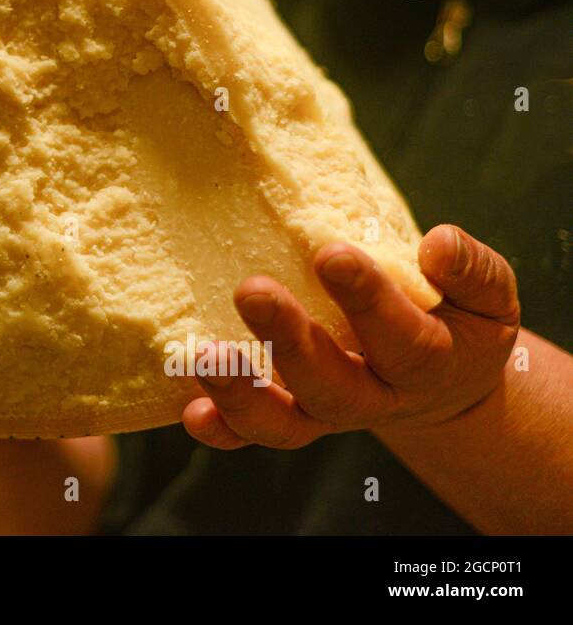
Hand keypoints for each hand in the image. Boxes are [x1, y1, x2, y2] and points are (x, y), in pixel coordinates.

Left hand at [184, 224, 520, 449]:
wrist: (442, 383)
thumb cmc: (456, 318)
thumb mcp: (486, 295)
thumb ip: (470, 271)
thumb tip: (437, 244)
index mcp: (428, 362)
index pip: (401, 338)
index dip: (368, 299)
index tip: (332, 255)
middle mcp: (373, 397)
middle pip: (332, 386)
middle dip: (289, 342)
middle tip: (251, 291)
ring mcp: (324, 412)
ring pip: (284, 422)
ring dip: (240, 393)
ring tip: (203, 355)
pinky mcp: (289, 417)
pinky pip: (252, 434)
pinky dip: (222, 428)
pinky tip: (191, 410)